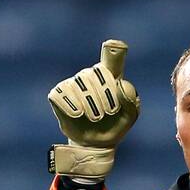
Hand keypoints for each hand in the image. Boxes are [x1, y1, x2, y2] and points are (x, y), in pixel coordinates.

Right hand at [48, 39, 139, 179]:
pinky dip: (71, 105)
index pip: (112, 58)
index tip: (114, 45)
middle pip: (93, 75)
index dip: (113, 51)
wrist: (95, 144)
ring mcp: (73, 83)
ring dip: (89, 103)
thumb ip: (131, 102)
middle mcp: (90, 75)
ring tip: (95, 118)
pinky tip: (78, 114)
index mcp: (109, 77)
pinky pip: (61, 93)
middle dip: (102, 96)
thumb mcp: (128, 118)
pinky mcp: (59, 93)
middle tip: (107, 113)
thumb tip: (120, 86)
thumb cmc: (114, 127)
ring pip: (78, 84)